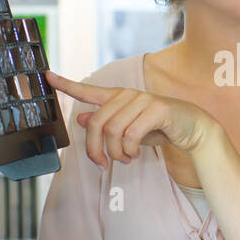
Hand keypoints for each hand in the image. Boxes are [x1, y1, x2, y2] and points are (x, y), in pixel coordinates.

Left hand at [44, 70, 219, 167]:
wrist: (193, 129)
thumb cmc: (158, 128)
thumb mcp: (128, 129)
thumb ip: (106, 123)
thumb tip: (82, 117)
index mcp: (118, 97)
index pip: (88, 90)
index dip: (66, 84)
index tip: (47, 76)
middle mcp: (127, 95)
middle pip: (96, 124)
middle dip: (96, 150)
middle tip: (103, 164)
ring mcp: (142, 100)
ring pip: (113, 131)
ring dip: (116, 153)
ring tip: (126, 159)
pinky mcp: (157, 109)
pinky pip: (131, 135)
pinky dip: (130, 151)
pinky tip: (136, 154)